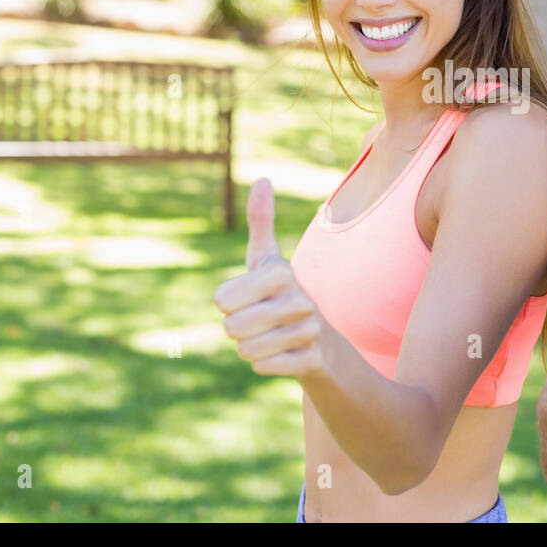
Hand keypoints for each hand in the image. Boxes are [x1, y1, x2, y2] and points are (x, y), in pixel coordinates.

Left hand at [214, 178, 325, 376]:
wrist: (323, 341)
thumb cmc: (282, 295)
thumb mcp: (267, 260)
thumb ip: (261, 221)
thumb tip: (263, 179)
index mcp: (280, 273)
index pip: (222, 300)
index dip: (227, 304)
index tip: (247, 298)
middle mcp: (299, 299)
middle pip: (232, 327)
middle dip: (237, 329)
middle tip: (259, 321)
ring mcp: (309, 331)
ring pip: (247, 350)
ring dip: (251, 348)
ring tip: (271, 336)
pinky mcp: (313, 360)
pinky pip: (264, 367)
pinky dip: (266, 364)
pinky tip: (283, 353)